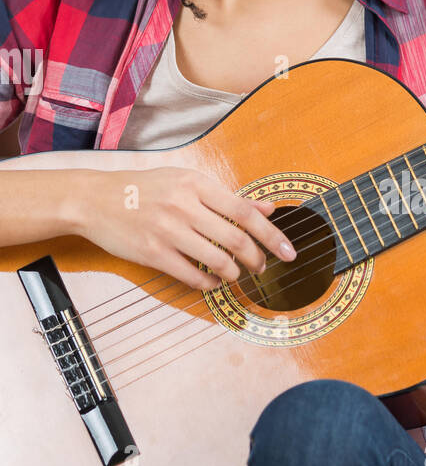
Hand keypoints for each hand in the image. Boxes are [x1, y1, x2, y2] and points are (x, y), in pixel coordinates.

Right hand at [76, 166, 296, 291]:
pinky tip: (213, 282)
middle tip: (262, 268)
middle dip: (257, 259)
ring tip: (236, 274)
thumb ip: (228, 197)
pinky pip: (192, 275)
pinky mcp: (152, 253)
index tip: (289, 252)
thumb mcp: (186, 181)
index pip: (245, 212)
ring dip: (234, 273)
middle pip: (236, 239)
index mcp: (196, 184)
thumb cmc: (146, 189)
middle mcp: (184, 205)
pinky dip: (209, 283)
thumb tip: (268, 209)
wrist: (95, 200)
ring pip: (218, 260)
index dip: (272, 235)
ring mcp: (167, 230)